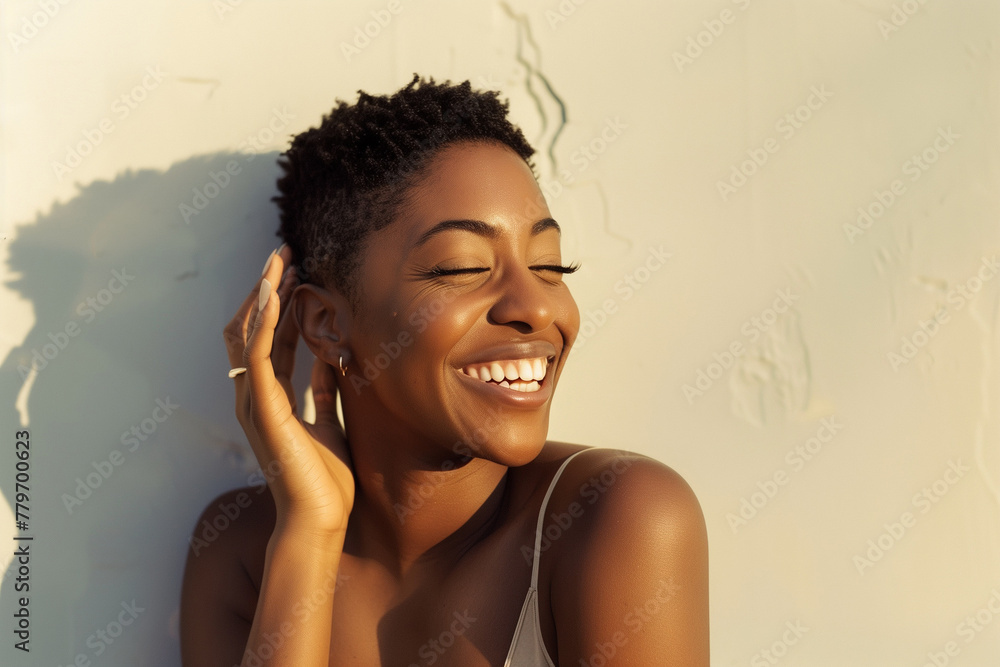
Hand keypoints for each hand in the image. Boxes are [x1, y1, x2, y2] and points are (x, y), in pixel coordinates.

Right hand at [223, 245, 354, 534]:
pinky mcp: (264, 409)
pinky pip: (257, 356)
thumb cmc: (325, 480)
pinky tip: (274, 293)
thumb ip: (323, 390)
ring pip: (249, 334)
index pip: (267, 339)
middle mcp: (254, 396)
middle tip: (285, 253)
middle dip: (266, 289)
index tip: (297, 273)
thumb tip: (331, 359)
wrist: (319, 519)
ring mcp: (254, 402)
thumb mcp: (329, 420)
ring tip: (279, 260)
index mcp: (269, 398)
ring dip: (263, 293)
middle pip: (250, 329)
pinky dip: (263, 321)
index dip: (278, 305)